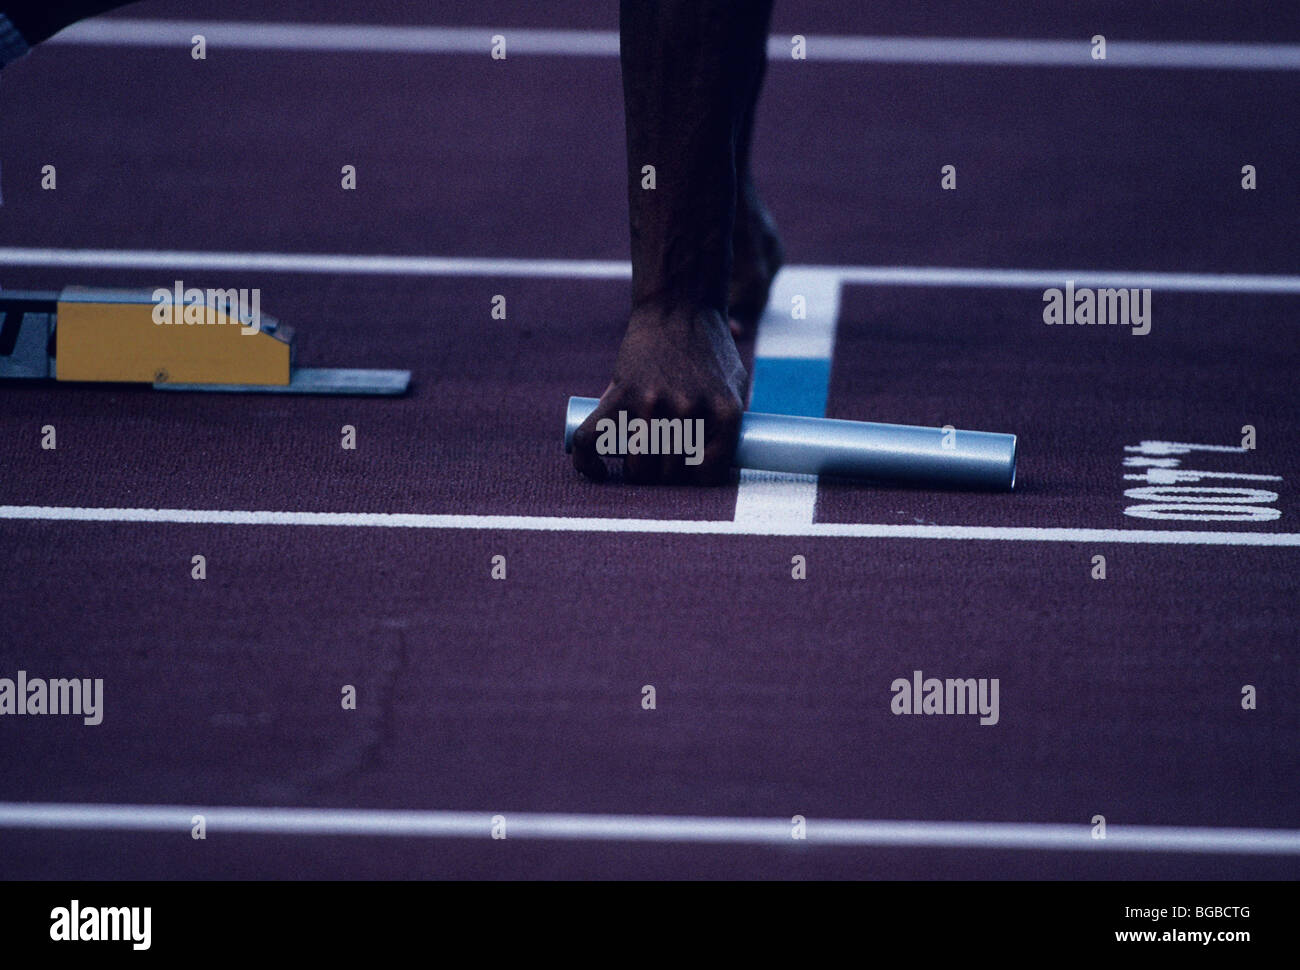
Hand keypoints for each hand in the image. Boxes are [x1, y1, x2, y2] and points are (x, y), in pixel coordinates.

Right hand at [571, 306, 746, 483]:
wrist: (679, 306)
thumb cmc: (709, 349)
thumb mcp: (734, 385)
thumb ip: (726, 424)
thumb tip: (717, 464)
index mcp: (724, 411)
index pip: (707, 474)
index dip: (695, 480)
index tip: (688, 475)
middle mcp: (690, 410)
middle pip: (670, 474)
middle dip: (664, 477)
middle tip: (661, 466)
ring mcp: (653, 401)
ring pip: (637, 466)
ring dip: (636, 473)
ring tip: (637, 466)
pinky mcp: (620, 392)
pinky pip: (595, 440)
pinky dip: (590, 463)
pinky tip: (599, 472)